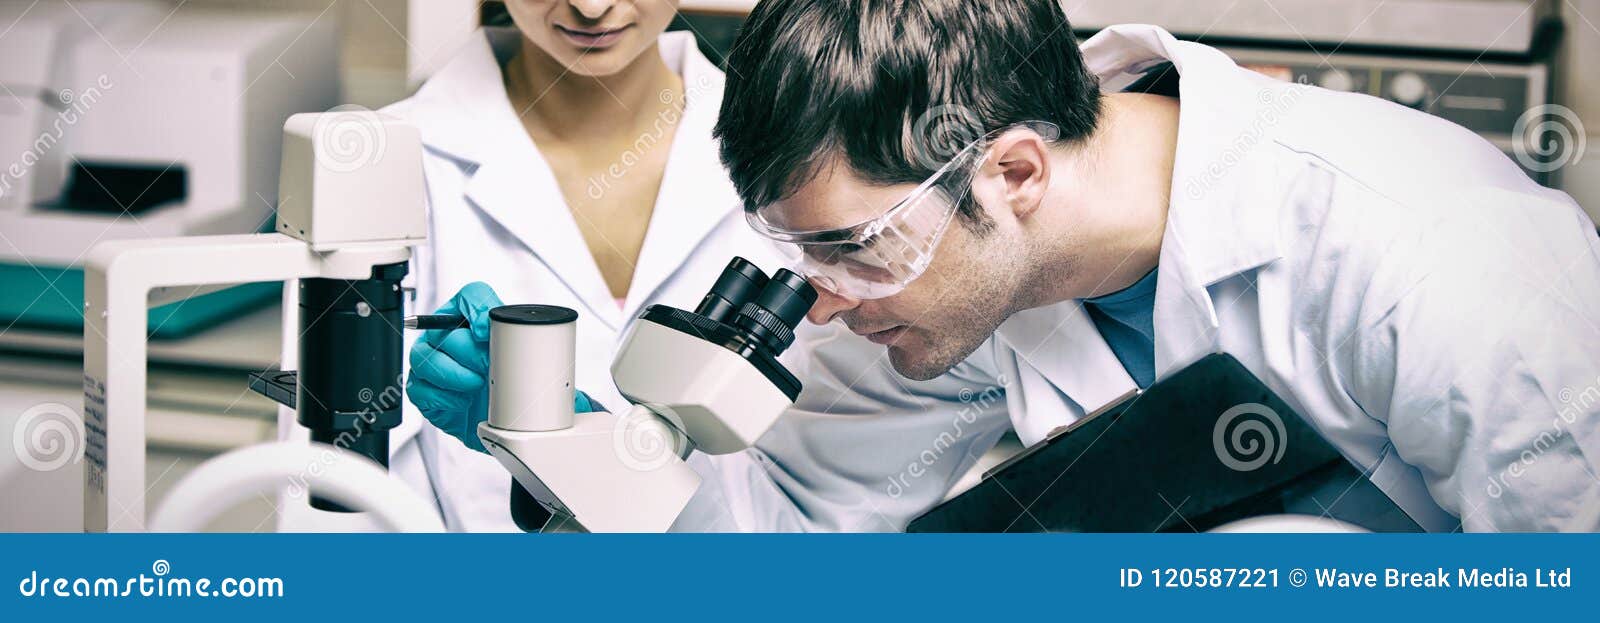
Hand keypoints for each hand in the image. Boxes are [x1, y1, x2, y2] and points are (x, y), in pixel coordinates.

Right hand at [406, 282, 600, 451]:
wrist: (509, 423)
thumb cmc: (517, 388)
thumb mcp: (536, 367)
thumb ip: (540, 351)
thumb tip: (551, 345)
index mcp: (475, 319)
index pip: (470, 296)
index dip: (477, 309)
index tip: (489, 331)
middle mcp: (450, 336)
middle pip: (445, 329)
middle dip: (470, 350)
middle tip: (491, 366)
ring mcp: (434, 363)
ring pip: (424, 357)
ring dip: (453, 374)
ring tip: (477, 385)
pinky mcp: (426, 392)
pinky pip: (420, 389)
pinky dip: (443, 397)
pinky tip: (463, 402)